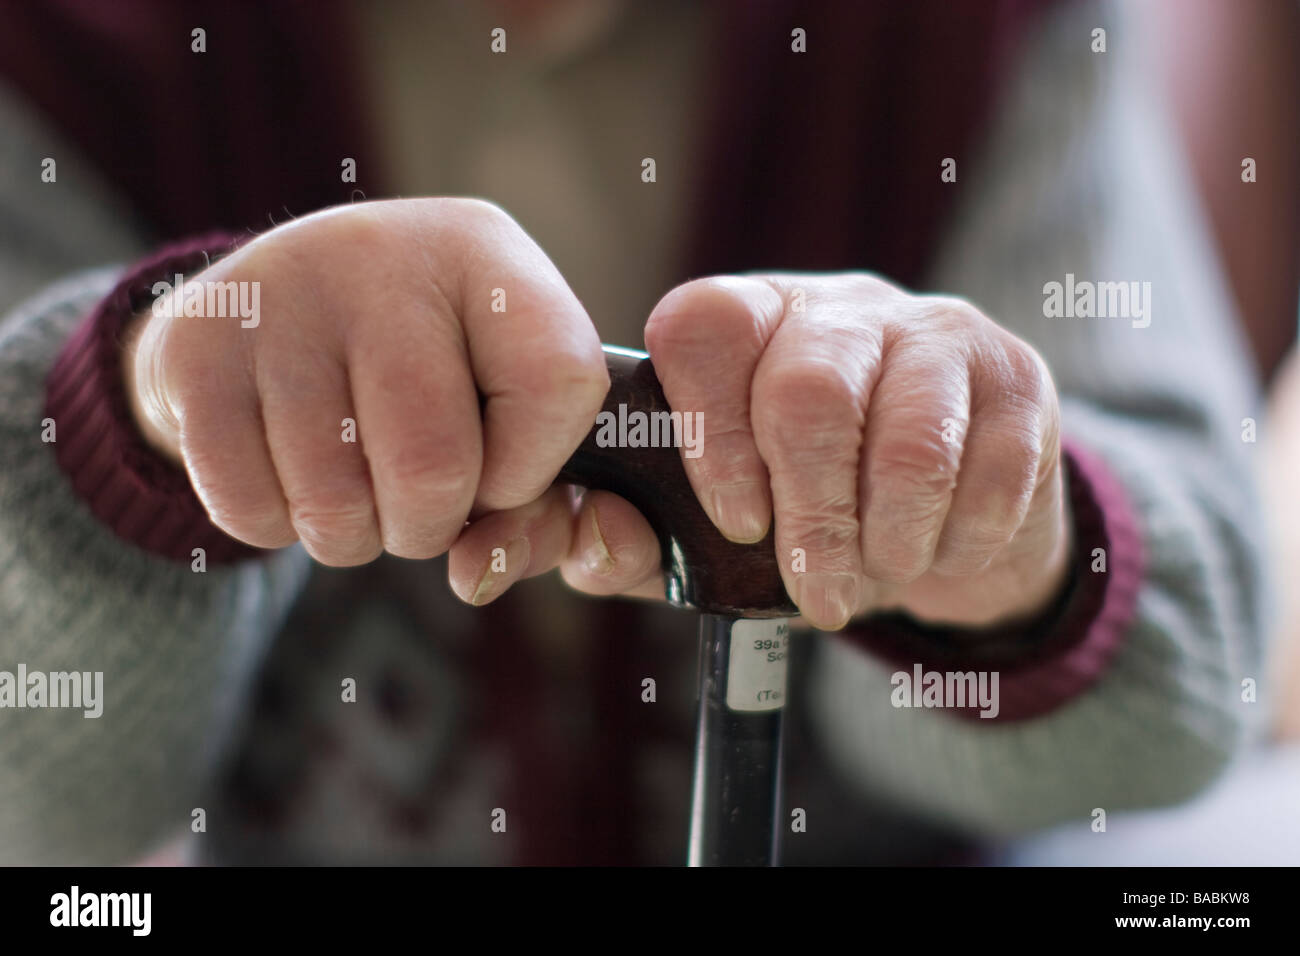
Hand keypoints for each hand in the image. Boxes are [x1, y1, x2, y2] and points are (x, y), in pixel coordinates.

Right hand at [123, 198, 609, 565]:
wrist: (263, 312)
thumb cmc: (414, 373)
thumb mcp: (490, 398)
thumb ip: (527, 500)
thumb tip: (483, 572)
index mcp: (485, 255)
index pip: (559, 380)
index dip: (533, 465)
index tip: (502, 471)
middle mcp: (383, 253)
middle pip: (436, 465)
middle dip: (430, 525)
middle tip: (415, 503)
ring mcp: (281, 296)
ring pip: (337, 504)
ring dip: (353, 535)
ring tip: (350, 481)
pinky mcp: (196, 352)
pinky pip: (251, 510)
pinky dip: (278, 527)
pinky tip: (285, 470)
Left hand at [452, 273, 1070, 631]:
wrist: (944, 516)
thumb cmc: (809, 518)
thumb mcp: (717, 535)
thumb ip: (636, 540)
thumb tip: (568, 548)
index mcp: (746, 324)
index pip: (703, 328)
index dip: (708, 430)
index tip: (732, 521)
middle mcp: (837, 308)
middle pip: (808, 388)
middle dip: (810, 516)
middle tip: (814, 589)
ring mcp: (933, 332)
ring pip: (908, 432)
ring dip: (887, 537)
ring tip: (877, 577)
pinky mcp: (1016, 376)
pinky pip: (993, 464)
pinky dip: (959, 537)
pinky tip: (939, 555)